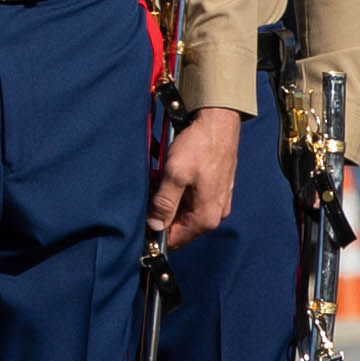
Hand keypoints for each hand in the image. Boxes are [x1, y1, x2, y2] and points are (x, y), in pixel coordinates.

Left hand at [152, 106, 242, 241]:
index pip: (175, 239)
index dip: (155, 232)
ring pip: (182, 209)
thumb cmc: (199, 145)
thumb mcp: (175, 174)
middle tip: (150, 188)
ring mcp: (216, 201)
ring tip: (159, 176)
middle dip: (160, 210)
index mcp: (206, 217)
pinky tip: (169, 172)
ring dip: (166, 197)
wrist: (219, 121)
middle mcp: (214, 214)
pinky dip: (176, 188)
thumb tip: (154, 227)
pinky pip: (189, 197)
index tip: (140, 219)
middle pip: (178, 224)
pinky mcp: (214, 188)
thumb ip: (164, 204)